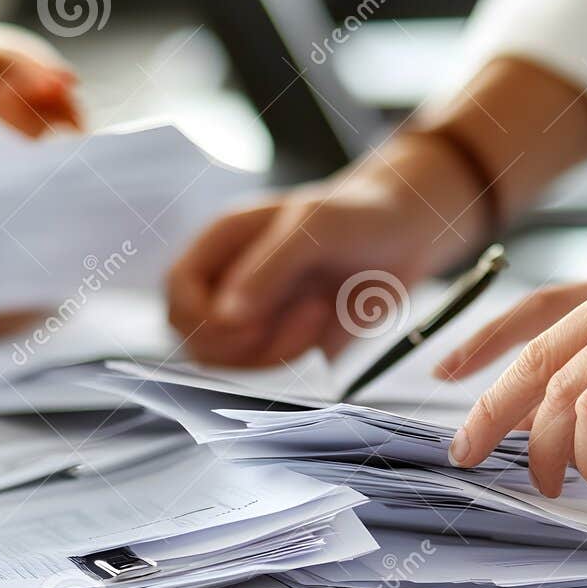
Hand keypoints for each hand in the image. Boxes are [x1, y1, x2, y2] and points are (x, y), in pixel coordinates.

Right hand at [167, 134, 489, 365]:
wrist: (408, 235)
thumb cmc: (358, 214)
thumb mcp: (315, 225)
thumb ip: (269, 267)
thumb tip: (226, 317)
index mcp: (222, 244)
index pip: (178, 295)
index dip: (203, 318)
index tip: (247, 319)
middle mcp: (228, 282)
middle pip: (194, 339)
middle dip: (242, 342)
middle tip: (295, 312)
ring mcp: (253, 317)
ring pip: (228, 365)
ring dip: (271, 351)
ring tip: (315, 311)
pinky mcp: (280, 344)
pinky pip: (265, 373)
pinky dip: (291, 359)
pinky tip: (321, 323)